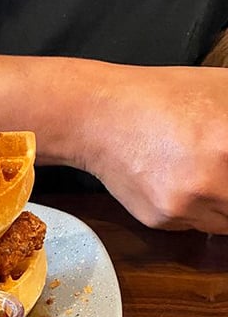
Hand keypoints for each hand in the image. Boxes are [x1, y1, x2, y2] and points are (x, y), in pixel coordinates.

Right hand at [85, 64, 227, 233]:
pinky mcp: (164, 220)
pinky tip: (182, 181)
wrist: (102, 117)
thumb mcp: (227, 92)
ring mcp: (186, 206)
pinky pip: (197, 225)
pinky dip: (198, 208)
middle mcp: (212, 182)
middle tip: (220, 171)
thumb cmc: (166, 98)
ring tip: (208, 175)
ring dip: (227, 204)